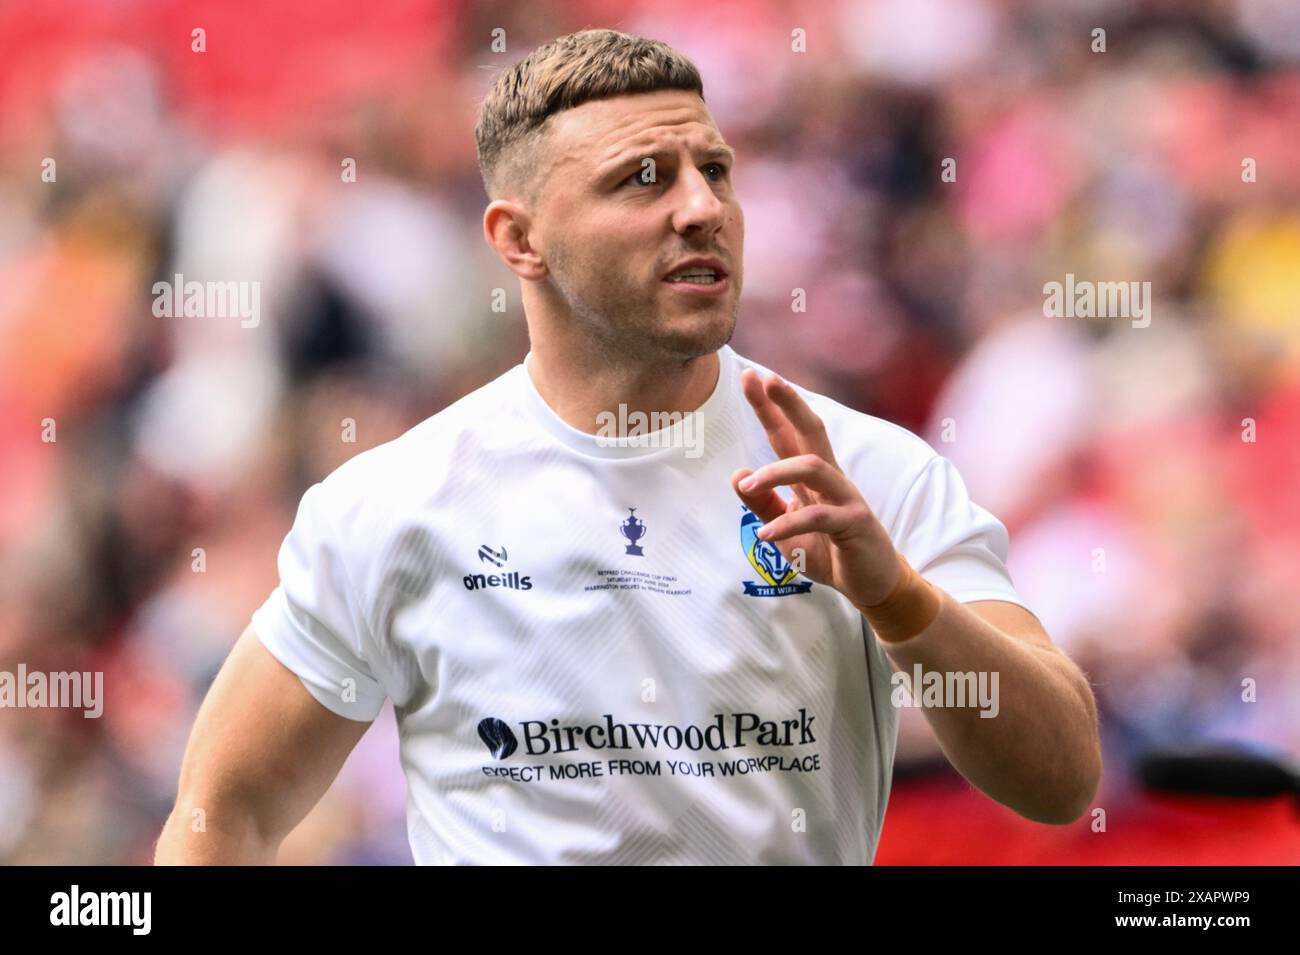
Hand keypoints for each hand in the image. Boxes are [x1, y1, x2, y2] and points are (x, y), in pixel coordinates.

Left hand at [730, 368, 901, 609]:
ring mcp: (846, 498)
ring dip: (776, 472)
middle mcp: (831, 478)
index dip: (770, 407)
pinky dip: (788, 524)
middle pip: (811, 431)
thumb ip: (763, 506)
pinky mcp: (855, 523)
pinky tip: (765, 536)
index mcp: (813, 477)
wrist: (871, 584)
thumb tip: (736, 476)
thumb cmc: (829, 552)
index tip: (750, 377)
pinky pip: (819, 517)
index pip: (789, 434)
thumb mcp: (786, 531)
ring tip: (747, 484)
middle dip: (788, 403)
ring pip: (814, 467)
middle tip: (764, 379)